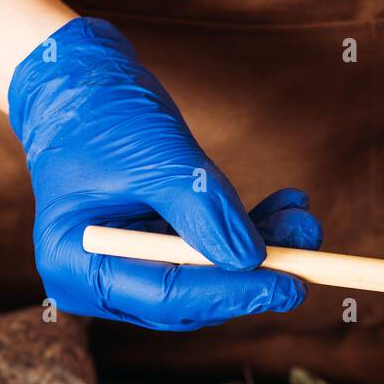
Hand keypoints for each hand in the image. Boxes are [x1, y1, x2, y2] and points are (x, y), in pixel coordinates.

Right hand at [8, 17, 321, 330]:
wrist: (74, 83)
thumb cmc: (98, 112)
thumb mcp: (156, 156)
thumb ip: (202, 209)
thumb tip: (253, 259)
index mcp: (76, 266)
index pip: (166, 297)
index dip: (232, 293)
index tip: (289, 285)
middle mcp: (93, 281)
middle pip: (188, 300)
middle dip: (251, 274)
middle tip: (309, 248)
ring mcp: (119, 272)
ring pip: (201, 281)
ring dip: (255, 253)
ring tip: (302, 222)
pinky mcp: (144, 255)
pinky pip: (200, 258)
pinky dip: (239, 236)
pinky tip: (281, 211)